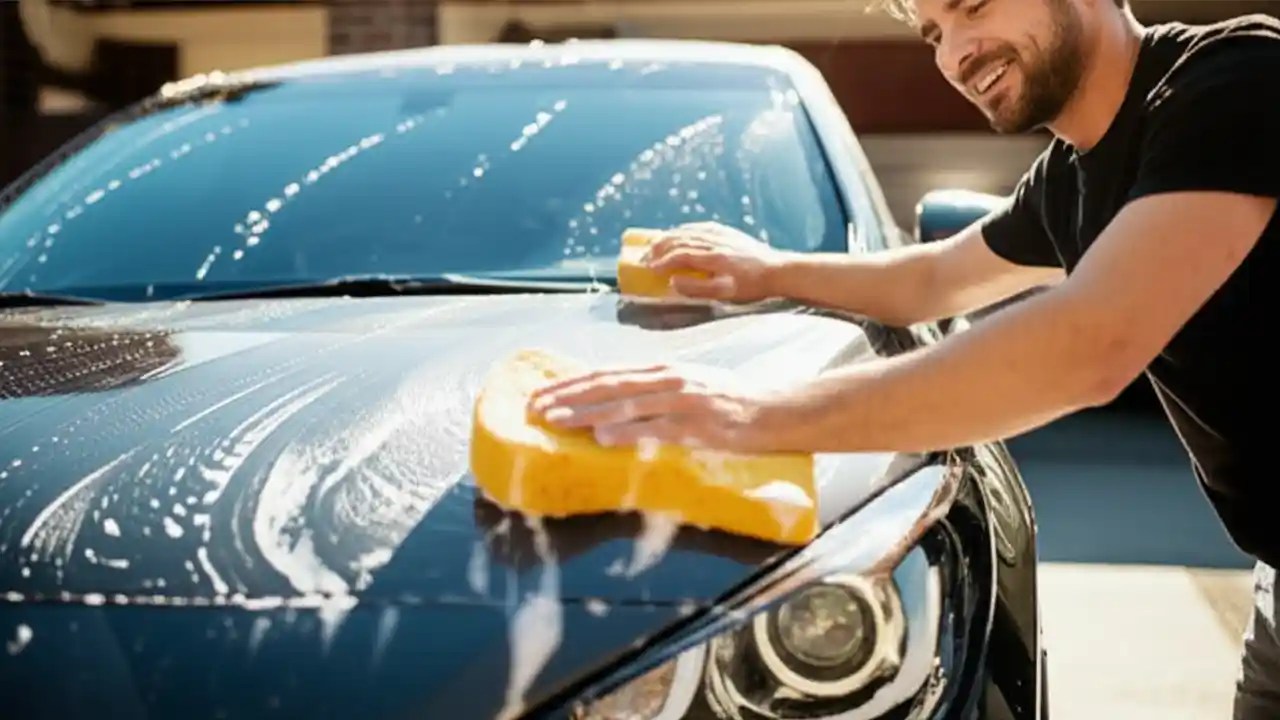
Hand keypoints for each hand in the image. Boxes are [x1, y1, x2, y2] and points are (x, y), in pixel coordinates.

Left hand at [527, 363, 775, 451]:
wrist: (772, 410)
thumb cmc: (729, 401)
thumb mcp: (687, 386)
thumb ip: (652, 393)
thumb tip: (613, 404)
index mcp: (662, 371)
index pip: (607, 375)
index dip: (571, 384)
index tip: (541, 394)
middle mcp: (667, 381)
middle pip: (607, 386)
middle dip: (567, 397)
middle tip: (535, 408)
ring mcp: (682, 402)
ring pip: (624, 406)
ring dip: (586, 413)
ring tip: (556, 421)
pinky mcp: (697, 426)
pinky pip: (655, 430)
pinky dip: (628, 432)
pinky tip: (603, 437)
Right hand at [644, 222, 788, 302]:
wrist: (779, 271)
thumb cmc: (752, 287)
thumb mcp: (725, 294)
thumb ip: (697, 289)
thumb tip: (673, 281)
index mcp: (714, 258)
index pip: (680, 255)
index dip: (661, 261)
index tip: (648, 268)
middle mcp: (716, 242)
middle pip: (680, 240)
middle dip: (659, 247)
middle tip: (644, 256)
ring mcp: (722, 235)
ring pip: (689, 232)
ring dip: (669, 237)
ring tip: (655, 244)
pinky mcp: (728, 233)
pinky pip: (701, 227)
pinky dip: (685, 229)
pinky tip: (679, 232)